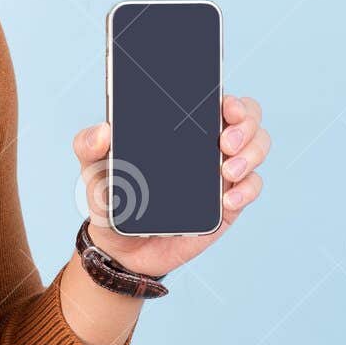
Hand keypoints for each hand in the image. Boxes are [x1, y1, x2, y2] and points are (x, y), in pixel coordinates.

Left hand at [72, 94, 268, 277]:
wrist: (120, 246)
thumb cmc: (111, 197)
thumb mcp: (93, 168)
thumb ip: (88, 145)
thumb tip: (103, 130)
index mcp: (179, 128)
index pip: (215, 101)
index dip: (229, 98)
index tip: (225, 106)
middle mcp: (206, 145)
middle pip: (247, 120)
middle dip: (246, 125)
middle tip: (225, 142)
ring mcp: (220, 174)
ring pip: (257, 149)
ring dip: (251, 155)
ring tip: (227, 171)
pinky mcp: (227, 204)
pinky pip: (252, 188)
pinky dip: (247, 190)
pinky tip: (228, 199)